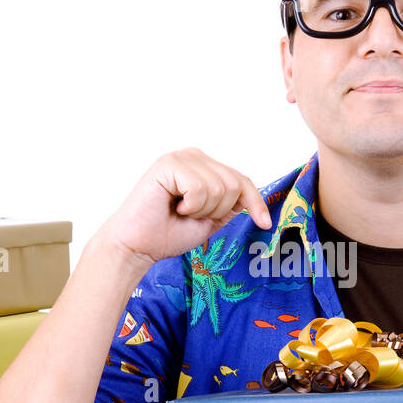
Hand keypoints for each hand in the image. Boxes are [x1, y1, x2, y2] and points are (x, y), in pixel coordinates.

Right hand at [98, 148, 272, 268]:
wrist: (137, 246)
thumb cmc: (167, 233)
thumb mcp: (210, 219)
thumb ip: (230, 205)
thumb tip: (253, 198)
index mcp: (204, 167)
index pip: (242, 180)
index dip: (256, 202)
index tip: (265, 223)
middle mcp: (194, 157)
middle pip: (235, 184)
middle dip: (218, 210)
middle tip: (191, 216)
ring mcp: (181, 157)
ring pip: (220, 188)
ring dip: (202, 210)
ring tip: (180, 211)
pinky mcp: (169, 164)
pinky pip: (201, 188)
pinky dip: (191, 206)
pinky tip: (173, 206)